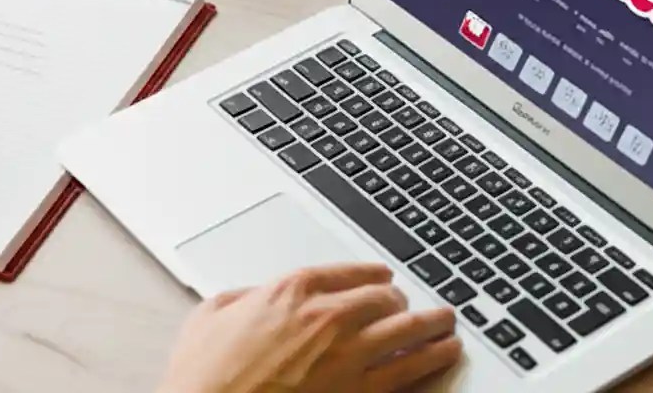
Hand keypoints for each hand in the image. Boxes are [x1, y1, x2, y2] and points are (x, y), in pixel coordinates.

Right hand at [156, 262, 461, 392]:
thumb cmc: (203, 377)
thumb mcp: (211, 315)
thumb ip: (243, 297)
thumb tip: (254, 296)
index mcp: (293, 291)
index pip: (351, 273)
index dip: (374, 276)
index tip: (385, 280)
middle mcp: (328, 318)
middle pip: (386, 301)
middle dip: (405, 305)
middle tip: (417, 307)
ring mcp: (347, 360)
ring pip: (410, 336)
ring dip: (434, 330)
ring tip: (449, 328)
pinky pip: (408, 378)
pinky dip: (431, 367)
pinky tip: (442, 361)